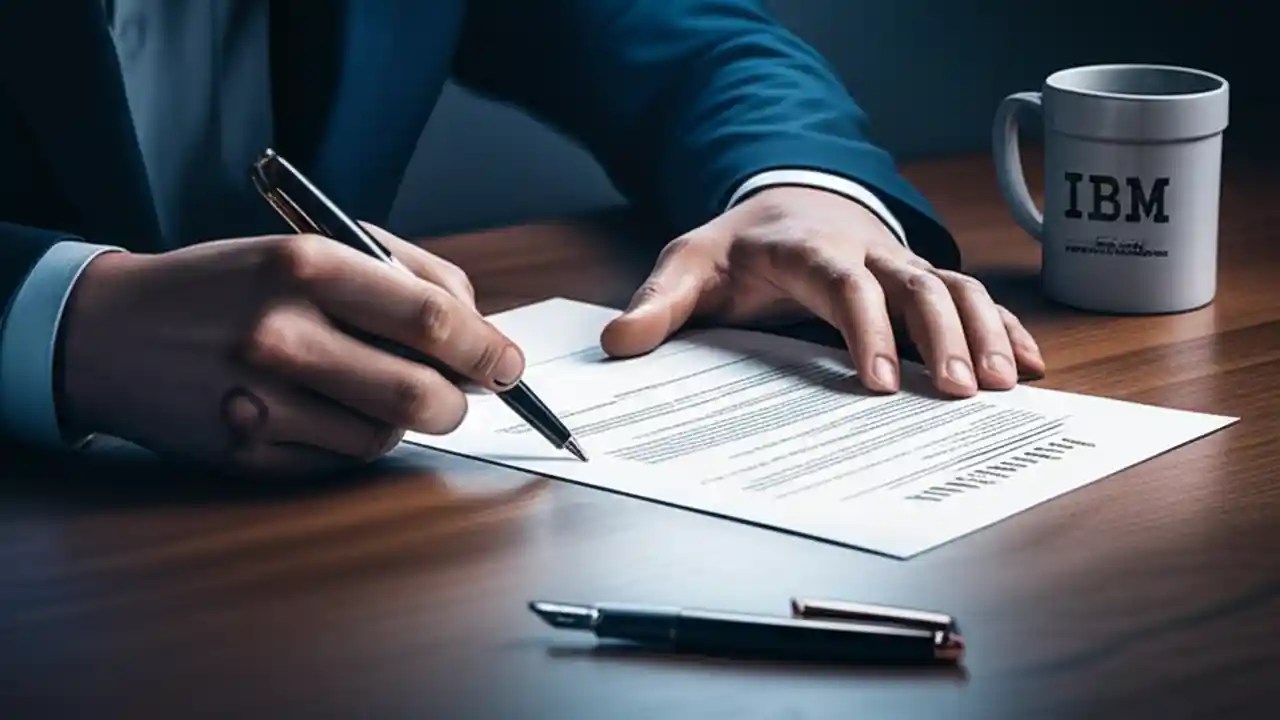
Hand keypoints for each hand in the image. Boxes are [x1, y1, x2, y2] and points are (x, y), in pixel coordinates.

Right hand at [59, 226, 521, 477]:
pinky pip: (342, 460)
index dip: (486, 346)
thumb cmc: (227, 285)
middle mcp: (282, 333)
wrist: (111, 331)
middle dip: (461, 400)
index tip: (509, 363)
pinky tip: (325, 409)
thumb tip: (479, 328)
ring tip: (372, 386)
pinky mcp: (248, 452)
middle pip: (422, 392)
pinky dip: (356, 438)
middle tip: (466, 394)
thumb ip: (399, 277)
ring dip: (403, 418)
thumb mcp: (305, 247)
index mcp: (304, 265)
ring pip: (387, 434)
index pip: (431, 316)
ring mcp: (262, 401)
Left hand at [602, 186, 1043, 395]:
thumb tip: (618, 342)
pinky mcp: (915, 279)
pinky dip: (1003, 326)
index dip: (864, 328)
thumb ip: (658, 303)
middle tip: (958, 392)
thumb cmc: (733, 249)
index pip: (842, 283)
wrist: (777, 205)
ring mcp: (896, 263)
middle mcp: (862, 251)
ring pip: (953, 287)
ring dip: (983, 332)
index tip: (877, 384)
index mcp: (805, 248)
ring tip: (1004, 385)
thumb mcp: (686, 266)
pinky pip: (968, 296)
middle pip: (914, 284)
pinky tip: (1029, 363)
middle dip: (942, 335)